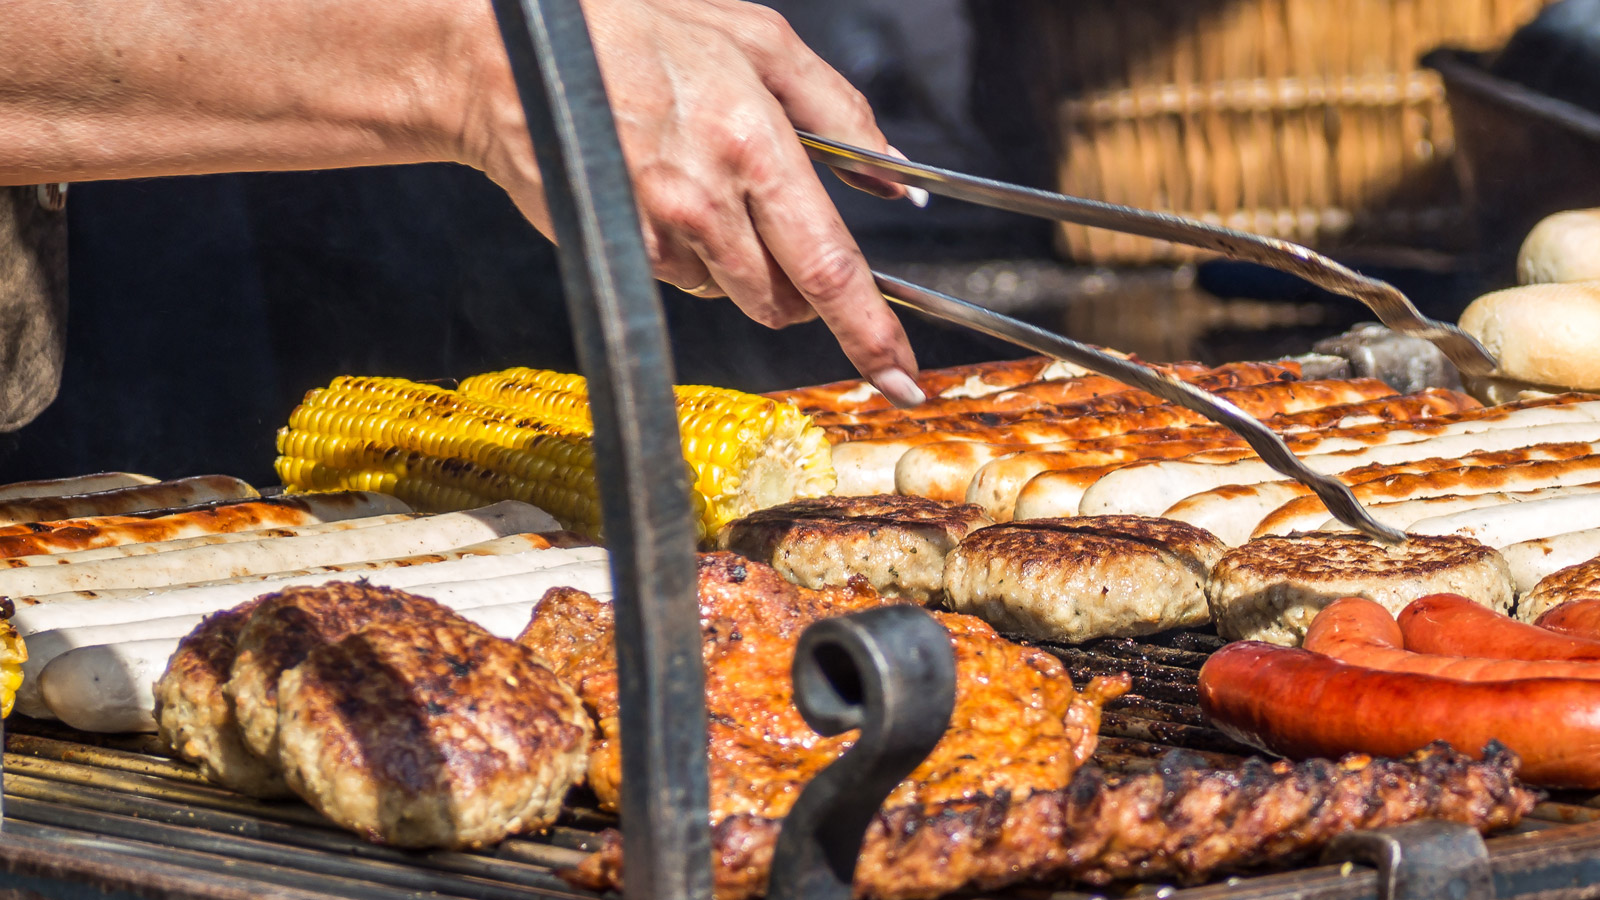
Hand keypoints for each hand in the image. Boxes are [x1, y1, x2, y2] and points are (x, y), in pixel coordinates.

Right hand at [464, 0, 924, 405]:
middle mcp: (707, 205)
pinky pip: (680, 281)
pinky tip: (663, 192)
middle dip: (801, 289)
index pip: (830, 268)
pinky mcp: (620, 257)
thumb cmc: (633, 32)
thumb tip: (896, 177)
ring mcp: (657, 239)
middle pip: (785, 302)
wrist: (509, 59)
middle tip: (782, 227)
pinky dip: (690, 254)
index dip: (870, 333)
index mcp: (754, 146)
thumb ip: (839, 110)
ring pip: (732, 293)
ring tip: (705, 183)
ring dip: (741, 264)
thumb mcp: (755, 40)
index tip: (901, 377)